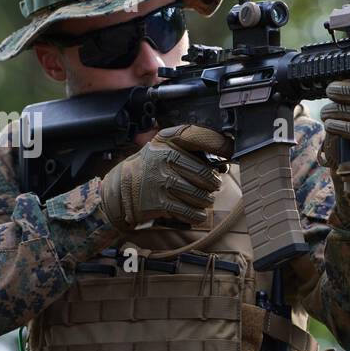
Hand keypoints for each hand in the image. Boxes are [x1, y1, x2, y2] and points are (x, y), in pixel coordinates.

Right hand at [100, 125, 227, 229]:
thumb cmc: (149, 168)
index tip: (229, 151)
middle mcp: (164, 158)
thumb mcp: (163, 149)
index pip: (197, 136)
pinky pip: (191, 212)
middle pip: (205, 173)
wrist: (120, 190)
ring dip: (206, 200)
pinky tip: (197, 212)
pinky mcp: (160, 203)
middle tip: (212, 185)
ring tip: (202, 198)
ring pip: (201, 195)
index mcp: (166, 140)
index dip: (218, 143)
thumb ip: (189, 151)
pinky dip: (198, 214)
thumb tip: (223, 163)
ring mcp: (162, 181)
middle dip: (213, 183)